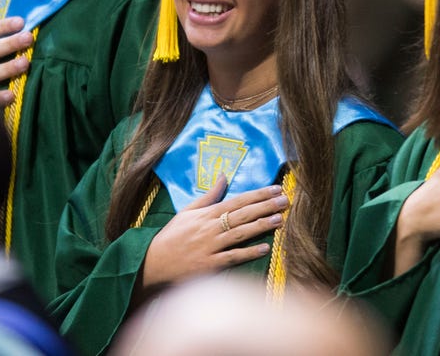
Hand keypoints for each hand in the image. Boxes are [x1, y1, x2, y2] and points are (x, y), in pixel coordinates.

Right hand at [141, 178, 286, 289]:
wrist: (154, 262)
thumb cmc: (172, 236)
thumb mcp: (187, 211)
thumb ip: (209, 196)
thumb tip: (223, 176)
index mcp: (207, 214)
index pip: (237, 201)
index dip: (258, 194)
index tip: (274, 189)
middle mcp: (211, 228)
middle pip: (243, 215)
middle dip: (266, 206)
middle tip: (285, 200)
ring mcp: (211, 246)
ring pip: (241, 233)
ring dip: (261, 226)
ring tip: (280, 219)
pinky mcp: (210, 264)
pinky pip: (233, 257)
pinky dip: (248, 252)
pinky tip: (264, 248)